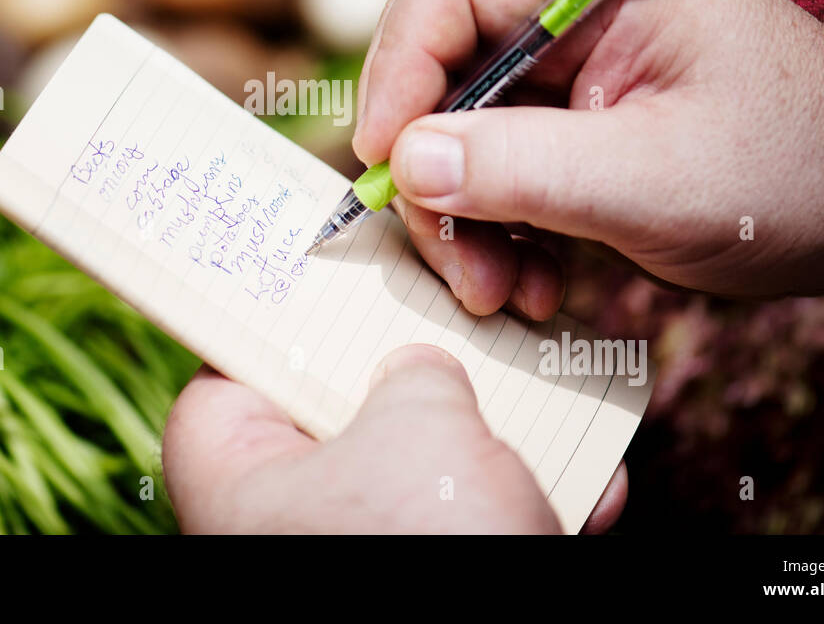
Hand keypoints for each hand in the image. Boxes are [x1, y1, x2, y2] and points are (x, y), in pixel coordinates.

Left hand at [162, 344, 625, 533]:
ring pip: (421, 462)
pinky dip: (526, 501)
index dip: (294, 302)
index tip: (348, 258)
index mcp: (234, 464)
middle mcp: (281, 509)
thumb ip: (413, 368)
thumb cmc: (417, 546)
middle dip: (429, 368)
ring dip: (502, 437)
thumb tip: (421, 366)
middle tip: (480, 320)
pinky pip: (465, 519)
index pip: (238, 353)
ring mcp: (350, 542)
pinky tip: (588, 483)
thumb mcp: (419, 426)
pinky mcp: (417, 564)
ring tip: (562, 401)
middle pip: (346, 398)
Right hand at [355, 0, 823, 307]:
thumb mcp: (658, 178)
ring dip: (465, 217)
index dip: (398, 66)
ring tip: (500, 292)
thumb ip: (527, 168)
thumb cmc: (804, 169)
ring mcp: (578, 75)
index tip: (384, 158)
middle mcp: (576, 16)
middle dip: (433, 170)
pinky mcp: (582, 129)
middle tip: (452, 260)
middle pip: (445, 68)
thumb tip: (406, 163)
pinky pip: (505, 170)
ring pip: (466, 130)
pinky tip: (532, 284)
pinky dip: (503, 231)